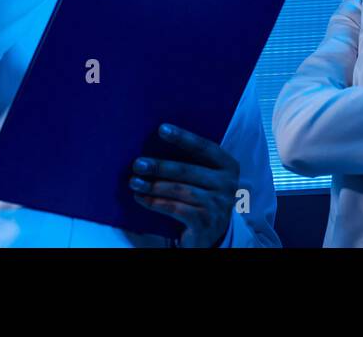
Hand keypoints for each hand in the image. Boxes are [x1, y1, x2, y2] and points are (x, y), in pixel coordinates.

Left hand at [130, 124, 240, 247]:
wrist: (212, 233)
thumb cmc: (203, 196)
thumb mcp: (206, 177)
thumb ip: (192, 163)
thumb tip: (155, 145)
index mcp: (228, 166)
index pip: (204, 147)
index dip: (183, 137)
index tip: (162, 129)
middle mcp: (227, 184)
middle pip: (188, 171)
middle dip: (160, 166)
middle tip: (138, 163)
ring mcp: (218, 204)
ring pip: (180, 190)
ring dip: (154, 186)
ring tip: (134, 182)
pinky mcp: (205, 221)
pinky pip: (175, 208)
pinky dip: (155, 203)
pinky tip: (141, 198)